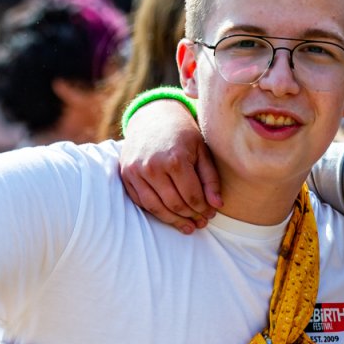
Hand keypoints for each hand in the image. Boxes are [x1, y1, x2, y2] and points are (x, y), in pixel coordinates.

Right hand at [117, 101, 221, 232]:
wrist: (152, 116)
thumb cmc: (182, 134)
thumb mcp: (202, 151)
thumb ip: (210, 179)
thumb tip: (217, 206)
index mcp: (175, 159)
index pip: (192, 196)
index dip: (203, 209)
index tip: (211, 214)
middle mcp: (153, 167)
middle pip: (175, 204)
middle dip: (191, 217)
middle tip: (201, 223)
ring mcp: (136, 171)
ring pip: (156, 207)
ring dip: (173, 221)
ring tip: (188, 227)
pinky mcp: (126, 175)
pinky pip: (141, 201)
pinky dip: (156, 211)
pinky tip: (169, 216)